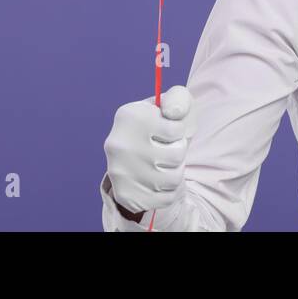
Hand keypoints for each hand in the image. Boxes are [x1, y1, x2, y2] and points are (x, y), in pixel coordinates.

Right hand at [103, 85, 195, 215]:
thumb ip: (178, 99)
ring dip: (177, 171)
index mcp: (128, 116)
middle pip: (176, 155)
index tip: (167, 128)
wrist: (141, 152)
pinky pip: (166, 199)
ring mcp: (119, 172)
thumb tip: (173, 113)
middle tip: (167, 148)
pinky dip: (171, 191)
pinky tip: (161, 181)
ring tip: (166, 163)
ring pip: (173, 179)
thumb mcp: (174, 102)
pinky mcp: (124, 195)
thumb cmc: (164, 124)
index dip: (179, 130)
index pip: (176, 129)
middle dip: (179, 151)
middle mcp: (118, 144)